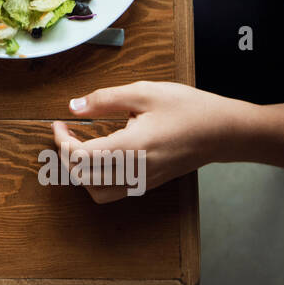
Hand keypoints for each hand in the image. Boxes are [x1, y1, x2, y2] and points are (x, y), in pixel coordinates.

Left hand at [51, 81, 251, 201]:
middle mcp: (135, 172)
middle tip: (64, 133)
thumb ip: (105, 99)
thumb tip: (74, 106)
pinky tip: (99, 154)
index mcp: (132, 148)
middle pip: (83, 178)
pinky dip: (96, 178)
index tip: (59, 123)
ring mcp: (143, 182)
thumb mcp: (144, 92)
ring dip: (78, 172)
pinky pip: (112, 191)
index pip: (80, 157)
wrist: (224, 132)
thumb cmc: (188, 109)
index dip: (61, 141)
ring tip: (78, 146)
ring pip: (96, 191)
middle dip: (65, 156)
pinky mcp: (149, 184)